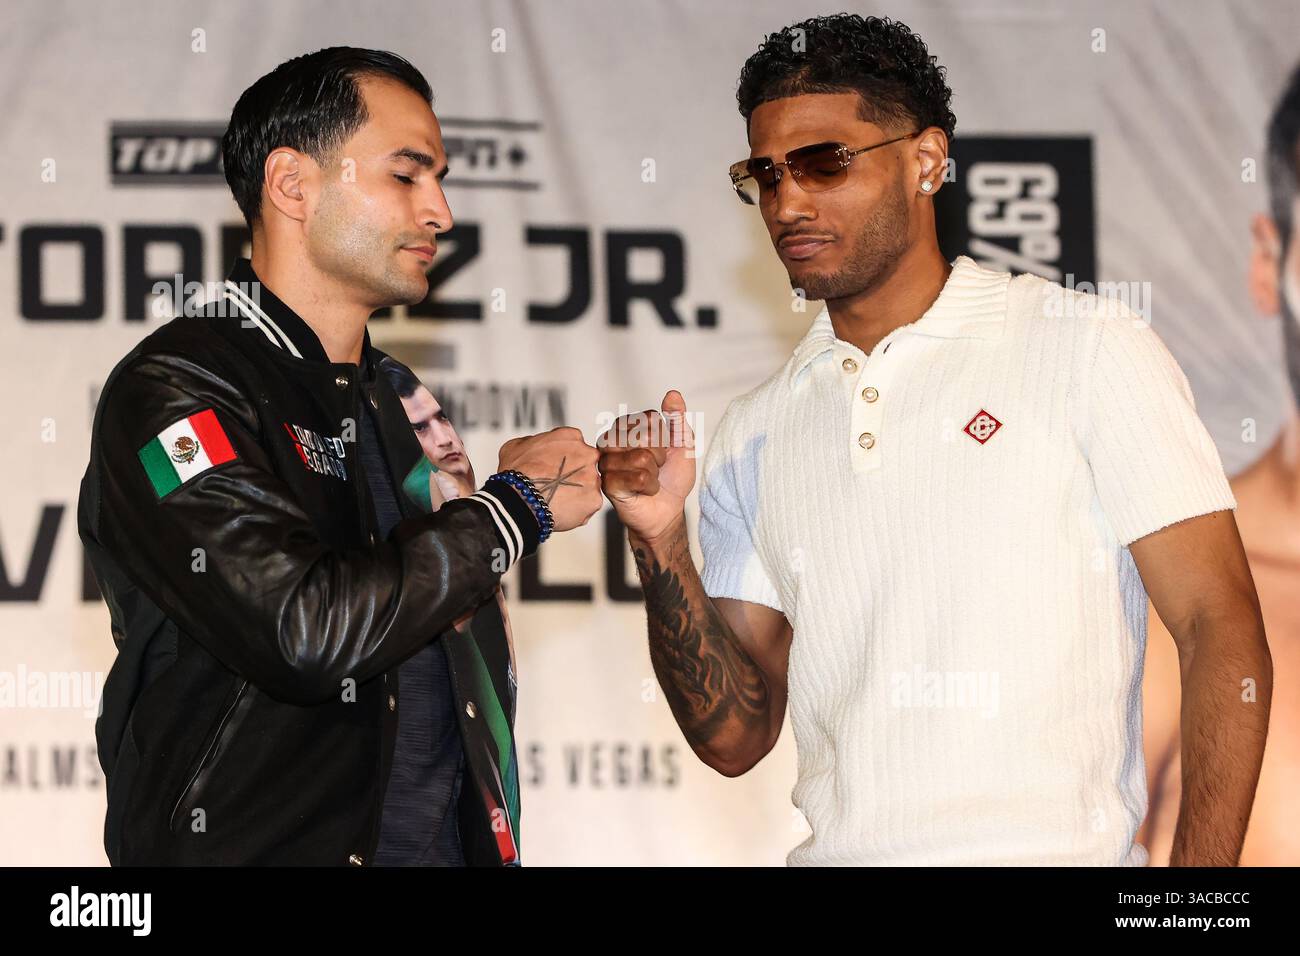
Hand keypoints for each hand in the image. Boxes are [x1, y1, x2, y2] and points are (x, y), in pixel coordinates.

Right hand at [496, 426, 601, 531]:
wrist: (518, 499)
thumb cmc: (516, 473)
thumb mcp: (516, 445)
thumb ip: (534, 441)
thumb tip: (535, 445)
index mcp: (571, 436)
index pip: (575, 445)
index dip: (564, 457)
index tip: (556, 466)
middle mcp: (587, 454)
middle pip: (586, 464)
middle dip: (574, 474)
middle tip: (557, 484)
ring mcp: (592, 477)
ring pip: (589, 485)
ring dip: (577, 492)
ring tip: (557, 499)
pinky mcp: (594, 500)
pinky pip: (589, 505)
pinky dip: (578, 509)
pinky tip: (561, 509)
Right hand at [596, 390, 694, 543]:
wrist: (668, 511)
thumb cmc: (672, 478)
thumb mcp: (682, 445)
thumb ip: (677, 419)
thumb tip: (672, 394)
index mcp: (626, 427)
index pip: (649, 418)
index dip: (664, 437)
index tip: (662, 451)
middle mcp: (611, 441)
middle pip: (644, 435)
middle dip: (659, 456)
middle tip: (655, 468)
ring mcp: (607, 462)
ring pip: (641, 457)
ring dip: (654, 473)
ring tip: (648, 480)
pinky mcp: (607, 484)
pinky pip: (638, 478)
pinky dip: (650, 487)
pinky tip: (643, 491)